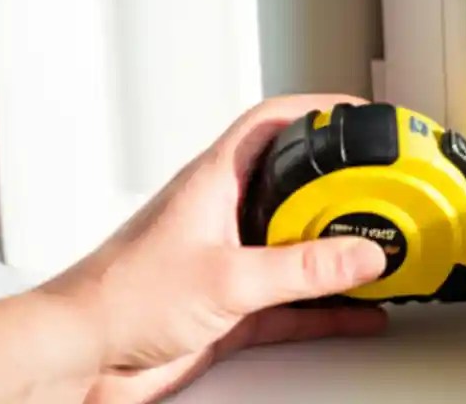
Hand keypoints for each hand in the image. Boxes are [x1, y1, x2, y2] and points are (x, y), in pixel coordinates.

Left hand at [38, 95, 389, 403]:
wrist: (78, 356)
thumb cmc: (119, 299)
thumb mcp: (226, 278)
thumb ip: (300, 269)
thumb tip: (360, 254)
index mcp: (216, 180)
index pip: (274, 122)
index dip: (320, 108)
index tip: (363, 113)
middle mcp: (225, 212)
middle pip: (297, 185)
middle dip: (345, 186)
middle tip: (387, 190)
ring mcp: (229, 258)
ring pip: (298, 243)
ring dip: (339, 248)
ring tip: (383, 250)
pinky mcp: (231, 304)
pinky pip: (294, 298)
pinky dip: (328, 304)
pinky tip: (358, 310)